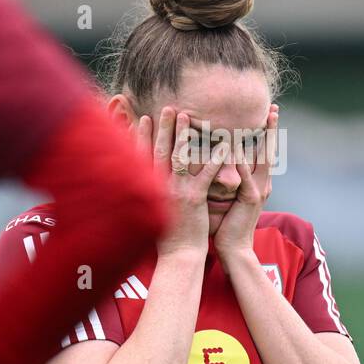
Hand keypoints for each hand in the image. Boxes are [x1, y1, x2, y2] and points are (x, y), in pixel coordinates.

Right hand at [134, 106, 222, 257]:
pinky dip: (214, 158)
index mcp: (148, 188)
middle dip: (161, 127)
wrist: (177, 256)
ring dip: (182, 134)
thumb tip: (143, 180)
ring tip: (185, 114)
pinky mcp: (193, 199)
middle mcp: (158, 186)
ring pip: (179, 157)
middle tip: (165, 107)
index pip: (142, 157)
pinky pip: (205, 174)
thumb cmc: (166, 236)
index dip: (141, 137)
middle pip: (159, 151)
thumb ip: (150, 192)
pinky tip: (222, 144)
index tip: (142, 119)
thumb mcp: (152, 210)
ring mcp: (175, 191)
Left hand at [214, 105, 276, 258]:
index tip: (268, 114)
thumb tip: (213, 164)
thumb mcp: (225, 197)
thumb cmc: (225, 224)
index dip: (264, 134)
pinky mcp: (250, 199)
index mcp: (255, 182)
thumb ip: (224, 181)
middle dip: (271, 129)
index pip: (260, 152)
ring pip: (261, 159)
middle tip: (275, 108)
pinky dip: (243, 162)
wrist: (233, 248)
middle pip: (267, 150)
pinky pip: (246, 177)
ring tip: (265, 119)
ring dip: (262, 139)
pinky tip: (238, 147)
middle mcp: (261, 183)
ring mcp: (259, 190)